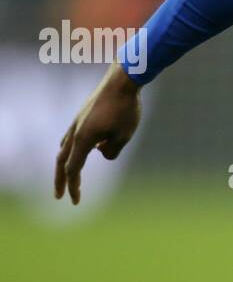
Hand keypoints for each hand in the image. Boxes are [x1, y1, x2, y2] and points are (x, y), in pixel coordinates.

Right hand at [54, 61, 141, 204]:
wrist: (123, 79)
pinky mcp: (83, 115)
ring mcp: (77, 121)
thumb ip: (111, 152)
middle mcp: (75, 131)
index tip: (75, 202)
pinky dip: (74, 148)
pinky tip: (85, 150)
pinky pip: (73, 136)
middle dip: (61, 180)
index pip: (73, 169)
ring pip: (65, 147)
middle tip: (59, 196)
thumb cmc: (126, 109)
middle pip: (62, 161)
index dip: (73, 187)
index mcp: (83, 139)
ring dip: (65, 163)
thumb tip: (101, 153)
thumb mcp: (123, 137)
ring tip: (69, 175)